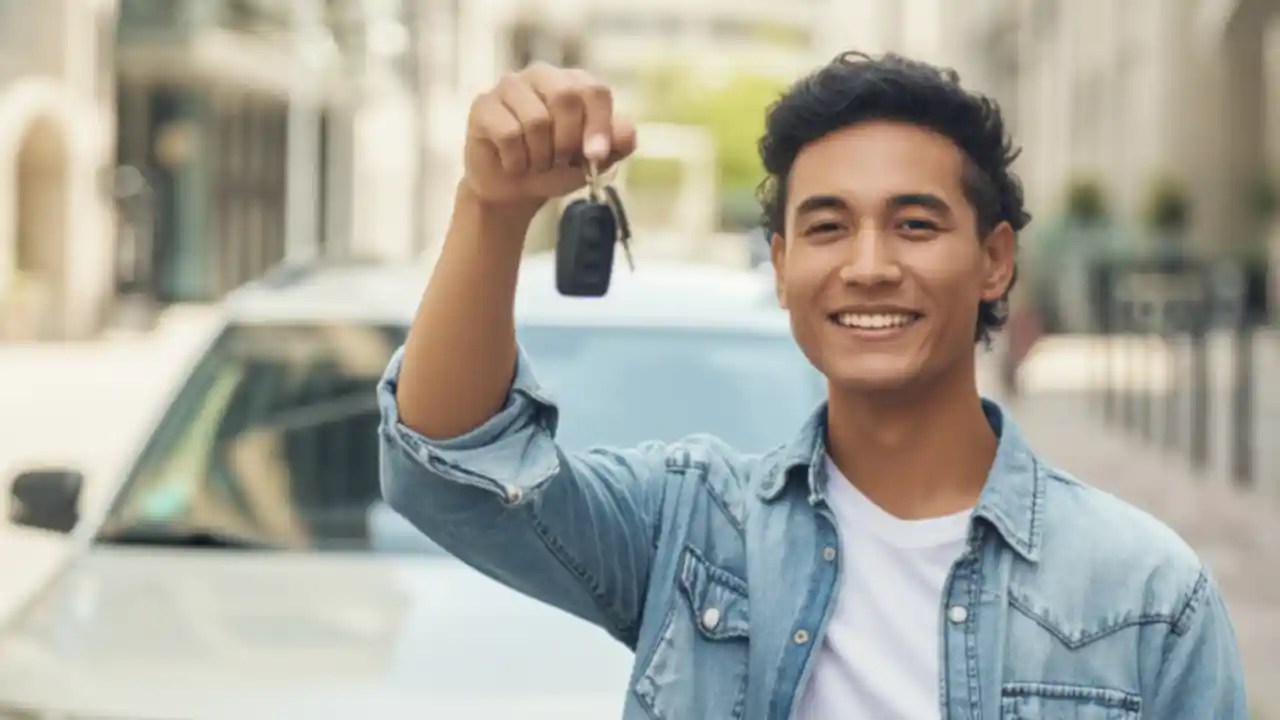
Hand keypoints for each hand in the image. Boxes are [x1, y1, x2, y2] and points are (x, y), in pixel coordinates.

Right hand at [462, 63, 637, 207]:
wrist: (515, 189)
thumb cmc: (558, 167)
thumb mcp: (596, 159)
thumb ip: (618, 142)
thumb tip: (622, 134)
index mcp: (574, 81)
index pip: (594, 90)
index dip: (598, 125)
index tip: (596, 157)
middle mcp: (542, 75)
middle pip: (566, 97)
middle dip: (567, 142)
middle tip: (560, 161)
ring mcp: (510, 87)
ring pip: (536, 120)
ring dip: (540, 157)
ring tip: (536, 163)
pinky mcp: (483, 106)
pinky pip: (508, 134)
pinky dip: (516, 161)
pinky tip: (513, 163)